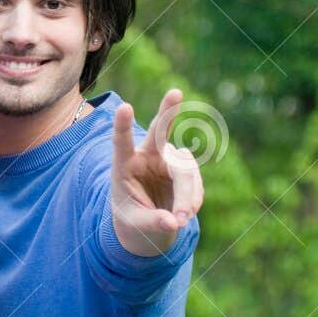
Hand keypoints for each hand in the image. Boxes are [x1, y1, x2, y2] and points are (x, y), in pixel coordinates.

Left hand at [110, 88, 203, 255]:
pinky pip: (195, 181)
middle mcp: (148, 155)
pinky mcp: (185, 168)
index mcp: (124, 164)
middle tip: (175, 93)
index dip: (123, 126)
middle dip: (168, 111)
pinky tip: (185, 212)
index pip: (122, 142)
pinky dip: (193, 200)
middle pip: (159, 130)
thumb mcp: (134, 224)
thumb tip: (173, 223)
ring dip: (186, 195)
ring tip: (181, 217)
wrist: (148, 219)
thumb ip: (152, 222)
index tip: (124, 107)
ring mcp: (169, 159)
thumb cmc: (133, 217)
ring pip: (185, 170)